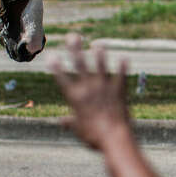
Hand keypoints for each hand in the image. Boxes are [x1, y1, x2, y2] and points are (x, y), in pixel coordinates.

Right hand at [50, 34, 130, 150]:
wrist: (115, 139)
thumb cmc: (94, 138)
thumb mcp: (79, 131)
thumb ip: (71, 123)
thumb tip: (61, 122)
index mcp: (76, 99)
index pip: (63, 79)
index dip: (56, 67)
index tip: (51, 55)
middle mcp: (89, 89)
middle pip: (80, 65)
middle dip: (75, 50)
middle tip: (72, 36)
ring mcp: (105, 88)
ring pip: (101, 66)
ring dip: (100, 54)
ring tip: (98, 44)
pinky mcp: (119, 91)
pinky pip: (121, 76)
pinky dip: (123, 68)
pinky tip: (124, 58)